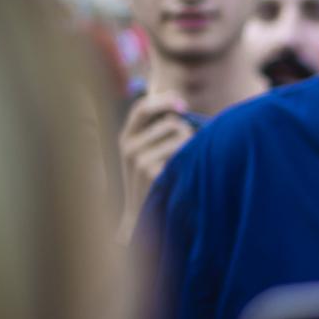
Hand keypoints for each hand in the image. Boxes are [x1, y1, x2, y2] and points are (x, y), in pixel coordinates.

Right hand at [118, 91, 193, 238]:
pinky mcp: (154, 174)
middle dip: (187, 132)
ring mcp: (140, 161)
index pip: (142, 108)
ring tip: (185, 165)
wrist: (145, 219)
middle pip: (172, 122)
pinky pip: (185, 154)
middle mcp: (129, 147)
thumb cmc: (154, 182)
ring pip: (181, 136)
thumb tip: (180, 104)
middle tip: (187, 151)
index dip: (163, 100)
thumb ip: (157, 129)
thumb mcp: (146, 154)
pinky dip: (192, 160)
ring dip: (192, 147)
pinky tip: (184, 174)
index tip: (183, 102)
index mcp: (125, 138)